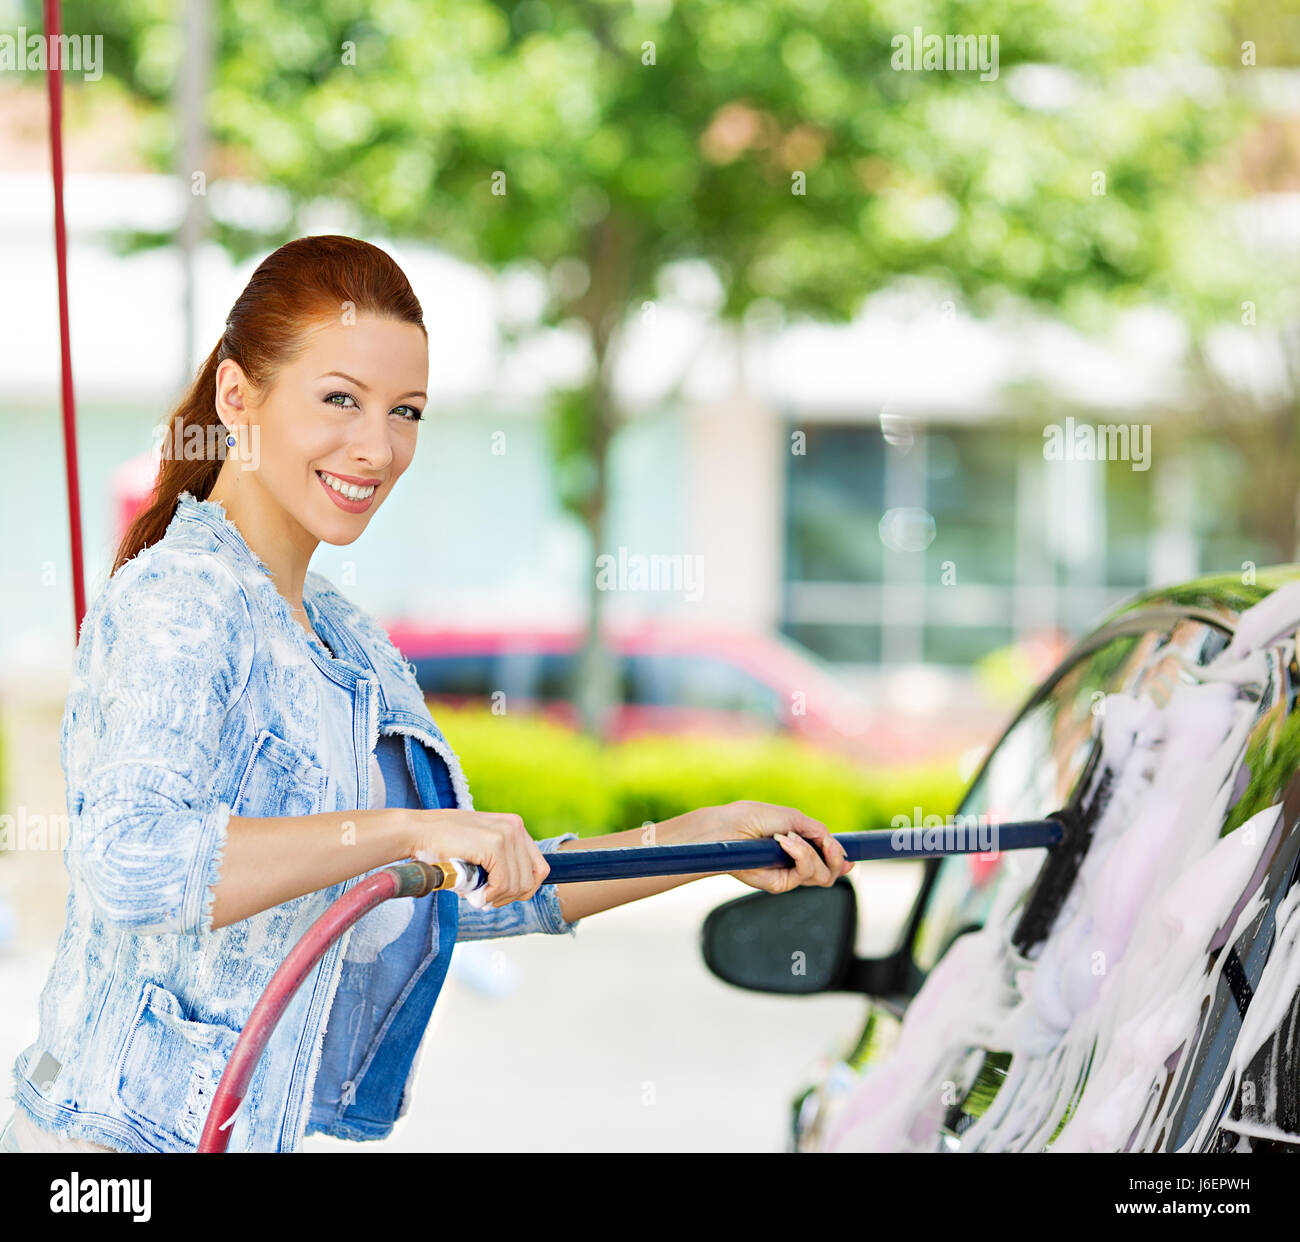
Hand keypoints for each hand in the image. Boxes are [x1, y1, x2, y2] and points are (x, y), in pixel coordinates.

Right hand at [407, 809, 548, 908]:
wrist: (417, 832)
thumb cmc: (443, 845)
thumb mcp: (480, 850)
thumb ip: (501, 864)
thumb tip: (518, 892)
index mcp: (515, 826)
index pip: (539, 868)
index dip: (523, 889)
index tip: (501, 895)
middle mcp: (516, 826)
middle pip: (531, 879)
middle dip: (510, 896)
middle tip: (486, 898)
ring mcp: (507, 833)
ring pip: (518, 884)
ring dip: (496, 897)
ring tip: (476, 894)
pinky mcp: (495, 843)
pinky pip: (504, 883)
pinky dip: (489, 895)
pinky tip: (474, 894)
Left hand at [695, 800, 852, 894]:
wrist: (728, 829)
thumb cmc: (752, 818)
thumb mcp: (792, 818)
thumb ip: (819, 833)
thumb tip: (842, 850)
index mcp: (799, 845)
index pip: (828, 859)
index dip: (841, 859)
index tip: (850, 858)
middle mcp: (795, 863)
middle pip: (831, 872)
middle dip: (834, 857)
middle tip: (827, 845)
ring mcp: (788, 875)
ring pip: (822, 875)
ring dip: (812, 853)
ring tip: (789, 838)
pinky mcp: (780, 884)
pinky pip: (806, 874)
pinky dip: (801, 855)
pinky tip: (785, 843)